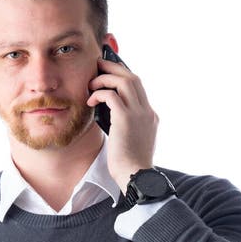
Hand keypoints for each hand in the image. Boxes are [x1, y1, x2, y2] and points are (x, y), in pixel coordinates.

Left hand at [87, 55, 158, 192]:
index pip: (138, 87)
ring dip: (105, 78)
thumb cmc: (129, 164)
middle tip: (98, 65)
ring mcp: (138, 114)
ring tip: (91, 83)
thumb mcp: (131, 139)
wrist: (135, 176)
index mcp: (150, 116)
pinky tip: (90, 100)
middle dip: (114, 68)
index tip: (109, 73)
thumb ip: (125, 124)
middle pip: (133, 77)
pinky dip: (99, 93)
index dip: (123, 76)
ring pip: (124, 81)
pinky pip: (111, 95)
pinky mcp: (125, 119)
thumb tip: (108, 113)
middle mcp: (147, 111)